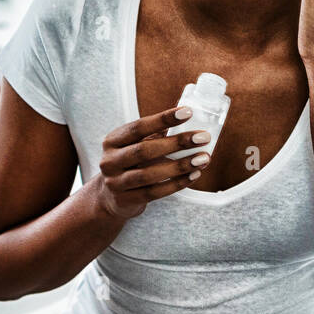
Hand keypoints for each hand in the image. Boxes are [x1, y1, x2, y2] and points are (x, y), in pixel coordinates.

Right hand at [94, 105, 211, 219]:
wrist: (110, 197)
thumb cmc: (131, 163)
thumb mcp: (136, 145)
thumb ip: (156, 134)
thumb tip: (188, 120)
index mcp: (112, 141)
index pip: (138, 127)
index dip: (163, 119)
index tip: (188, 112)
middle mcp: (109, 161)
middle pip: (145, 150)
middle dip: (177, 143)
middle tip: (203, 138)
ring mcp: (115, 182)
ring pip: (150, 174)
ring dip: (180, 166)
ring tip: (203, 159)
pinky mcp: (125, 200)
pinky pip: (155, 192)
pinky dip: (177, 183)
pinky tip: (194, 175)